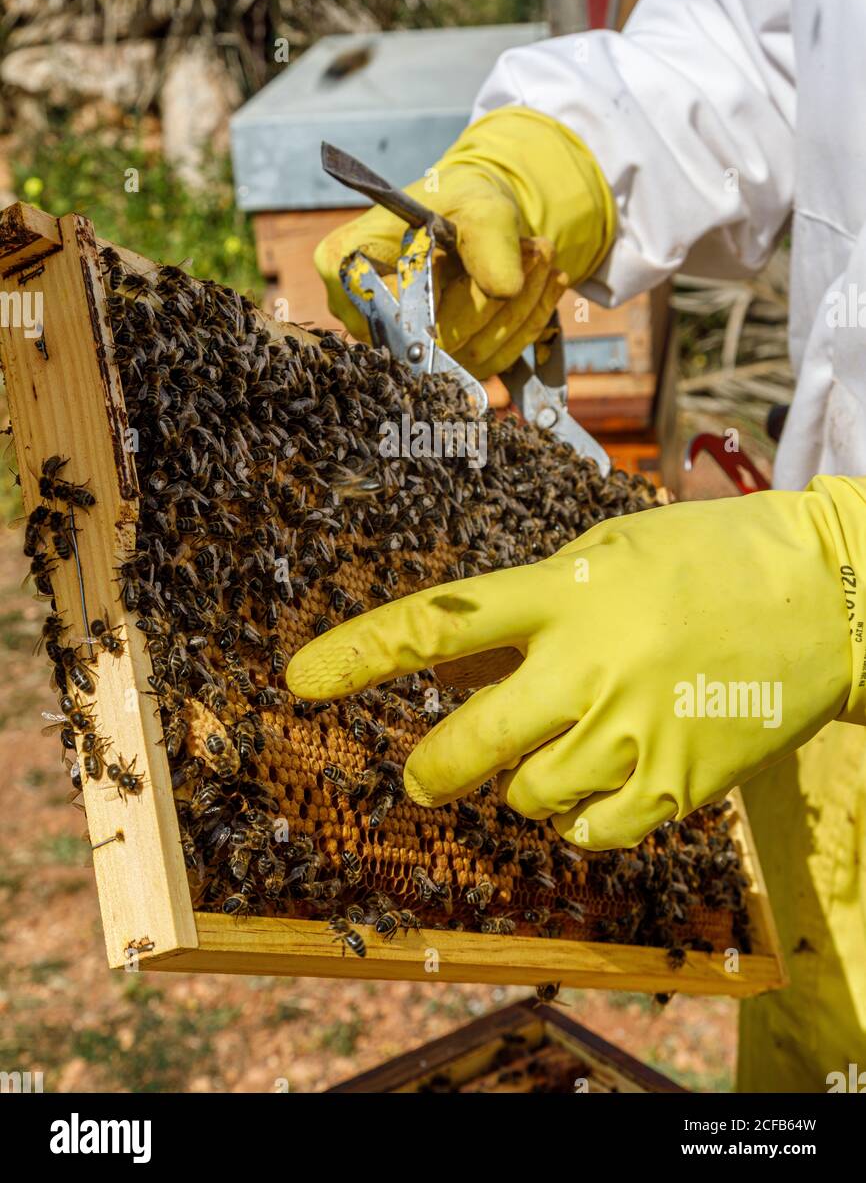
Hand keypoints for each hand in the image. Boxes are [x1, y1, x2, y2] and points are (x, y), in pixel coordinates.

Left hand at [286, 477, 865, 848]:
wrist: (823, 597)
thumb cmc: (707, 559)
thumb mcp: (607, 550)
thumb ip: (536, 602)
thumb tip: (465, 655)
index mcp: (562, 592)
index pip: (435, 624)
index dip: (357, 654)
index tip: (299, 680)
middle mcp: (585, 665)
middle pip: (466, 742)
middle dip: (430, 770)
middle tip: (421, 775)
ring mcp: (632, 730)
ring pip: (530, 795)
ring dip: (527, 783)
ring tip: (568, 748)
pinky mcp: (677, 783)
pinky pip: (592, 832)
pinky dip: (583, 819)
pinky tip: (604, 783)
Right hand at [313, 105, 615, 379]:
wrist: (467, 219)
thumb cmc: (457, 203)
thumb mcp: (476, 204)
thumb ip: (489, 238)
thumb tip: (506, 288)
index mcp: (345, 266)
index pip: (396, 305)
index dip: (451, 297)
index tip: (498, 271)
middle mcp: (361, 316)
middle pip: (436, 336)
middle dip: (498, 297)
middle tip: (540, 250)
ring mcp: (397, 346)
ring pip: (468, 355)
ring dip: (520, 309)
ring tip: (541, 258)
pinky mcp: (435, 365)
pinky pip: (487, 362)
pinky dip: (523, 324)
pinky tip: (542, 285)